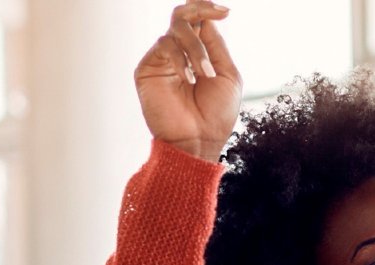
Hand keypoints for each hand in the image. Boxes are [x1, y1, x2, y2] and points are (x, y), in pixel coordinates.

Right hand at [136, 1, 241, 160]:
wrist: (199, 141)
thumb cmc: (215, 115)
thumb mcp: (227, 74)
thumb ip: (216, 45)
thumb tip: (208, 17)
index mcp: (198, 54)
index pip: (198, 20)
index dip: (207, 8)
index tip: (225, 11)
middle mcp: (179, 53)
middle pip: (183, 15)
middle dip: (200, 8)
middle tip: (218, 13)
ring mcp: (162, 60)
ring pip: (176, 28)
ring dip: (196, 48)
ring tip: (205, 74)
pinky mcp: (148, 68)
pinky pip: (164, 47)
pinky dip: (181, 60)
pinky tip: (189, 79)